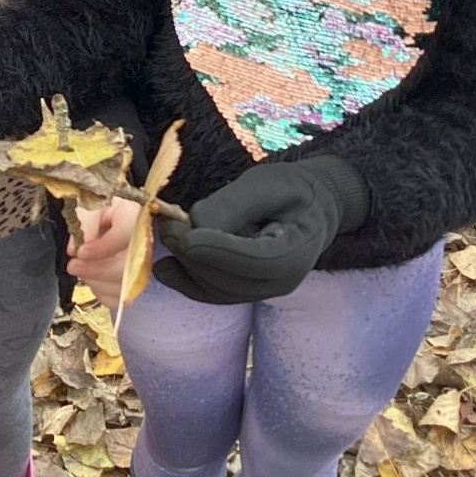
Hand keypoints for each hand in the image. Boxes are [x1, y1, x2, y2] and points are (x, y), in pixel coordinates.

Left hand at [67, 196, 139, 308]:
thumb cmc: (106, 212)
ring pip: (126, 286)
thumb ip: (85, 223)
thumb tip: (75, 248)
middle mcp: (147, 241)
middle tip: (73, 265)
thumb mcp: (94, 208)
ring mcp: (146, 264)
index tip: (80, 252)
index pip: (127, 233)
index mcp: (136, 214)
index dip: (102, 247)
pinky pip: (122, 299)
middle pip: (129, 265)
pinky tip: (94, 281)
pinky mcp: (138, 283)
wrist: (120, 220)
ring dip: (97, 283)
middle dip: (96, 270)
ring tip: (81, 271)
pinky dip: (104, 294)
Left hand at [154, 157, 368, 304]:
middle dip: (193, 254)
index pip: (256, 261)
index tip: (186, 237)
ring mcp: (263, 291)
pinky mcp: (245, 290)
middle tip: (167, 224)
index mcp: (298, 252)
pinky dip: (186, 281)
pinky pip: (213, 293)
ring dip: (186, 265)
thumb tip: (196, 224)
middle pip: (231, 279)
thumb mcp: (268, 183)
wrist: (311, 209)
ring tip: (167, 232)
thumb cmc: (291, 190)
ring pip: (217, 289)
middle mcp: (282, 281)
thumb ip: (234, 203)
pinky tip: (164, 268)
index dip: (218, 252)